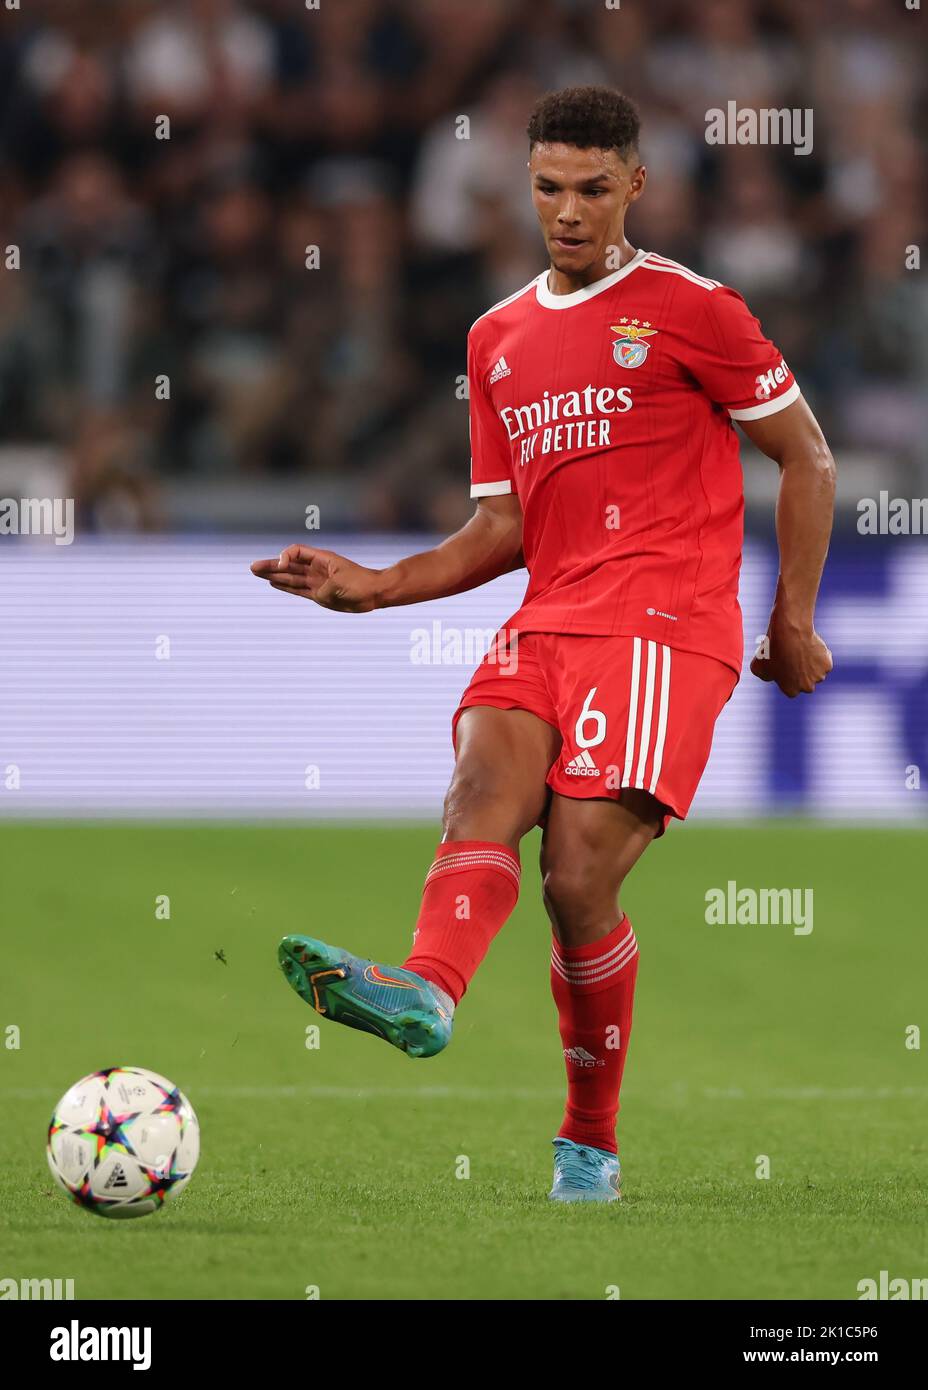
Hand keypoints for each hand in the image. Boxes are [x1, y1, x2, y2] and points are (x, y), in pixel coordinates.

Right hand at [250, 545, 381, 611]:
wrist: (375, 593)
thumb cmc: (362, 583)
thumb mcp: (342, 583)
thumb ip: (326, 588)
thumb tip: (318, 593)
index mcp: (322, 559)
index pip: (296, 552)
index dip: (285, 557)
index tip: (281, 566)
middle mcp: (317, 569)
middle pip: (289, 565)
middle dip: (271, 566)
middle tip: (252, 567)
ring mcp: (317, 581)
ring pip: (291, 578)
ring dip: (274, 576)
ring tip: (256, 573)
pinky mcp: (319, 595)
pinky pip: (298, 590)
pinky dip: (286, 587)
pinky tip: (273, 584)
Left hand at [750, 614, 832, 696]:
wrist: (789, 633)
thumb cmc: (771, 650)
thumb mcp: (757, 667)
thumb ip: (764, 676)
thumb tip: (770, 677)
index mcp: (791, 691)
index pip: (790, 689)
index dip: (787, 678)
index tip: (784, 667)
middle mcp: (807, 687)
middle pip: (806, 683)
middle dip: (801, 674)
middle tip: (793, 659)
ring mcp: (819, 676)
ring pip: (816, 673)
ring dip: (811, 665)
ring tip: (800, 651)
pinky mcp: (827, 664)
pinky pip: (824, 662)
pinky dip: (819, 656)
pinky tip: (810, 647)